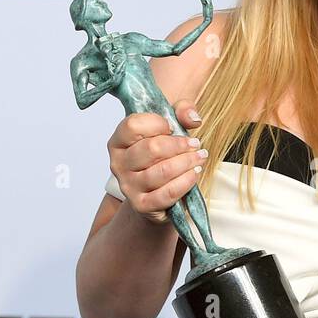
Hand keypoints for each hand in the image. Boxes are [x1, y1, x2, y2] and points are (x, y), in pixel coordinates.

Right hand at [107, 102, 206, 223]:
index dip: (157, 123)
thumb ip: (181, 112)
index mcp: (118, 142)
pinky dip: (186, 181)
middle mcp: (118, 164)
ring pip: (163, 171)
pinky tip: (194, 174)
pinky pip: (168, 193)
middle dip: (180, 145)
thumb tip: (192, 118)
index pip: (133, 125)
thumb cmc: (161, 158)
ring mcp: (128, 186)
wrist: (157, 195)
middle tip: (195, 145)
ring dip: (187, 162)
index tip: (172, 127)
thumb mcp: (170, 129)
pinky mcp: (142, 205)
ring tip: (199, 158)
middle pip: (151, 148)